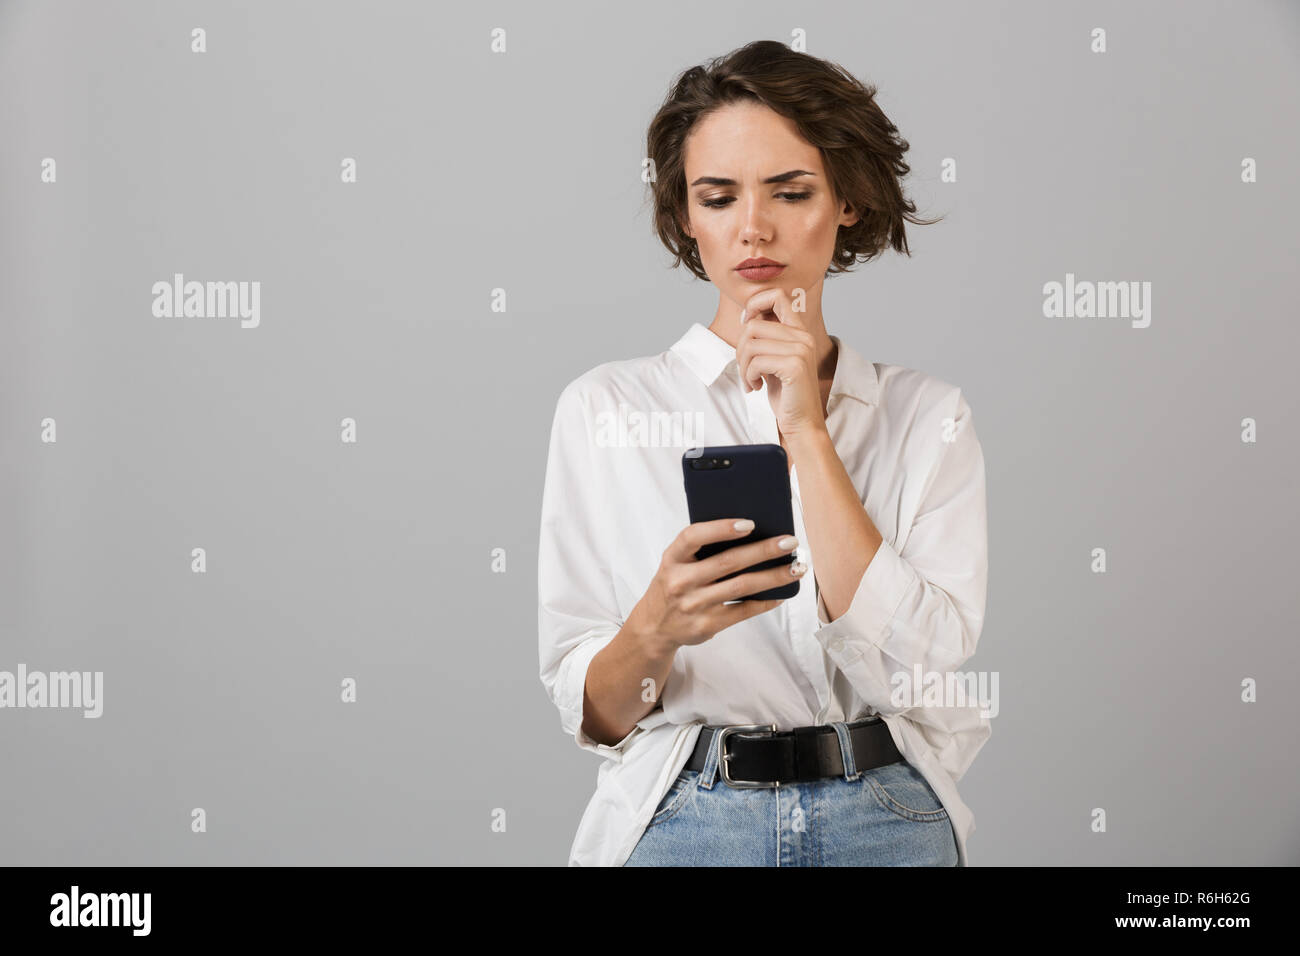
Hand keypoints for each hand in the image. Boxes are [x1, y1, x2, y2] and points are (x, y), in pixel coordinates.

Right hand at [626, 518, 806, 652]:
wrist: (654, 627)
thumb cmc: (673, 585)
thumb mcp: (676, 563)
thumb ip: (700, 549)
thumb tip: (750, 533)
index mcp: (672, 559)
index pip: (694, 537)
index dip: (721, 528)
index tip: (750, 524)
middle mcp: (681, 581)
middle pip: (728, 562)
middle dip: (764, 550)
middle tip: (790, 542)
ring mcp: (695, 605)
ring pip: (742, 586)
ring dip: (773, 576)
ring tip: (796, 567)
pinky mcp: (707, 625)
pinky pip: (744, 611)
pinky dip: (766, 601)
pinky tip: (782, 592)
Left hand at [737, 288, 827, 440]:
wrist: (802, 423)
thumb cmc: (786, 394)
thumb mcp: (774, 360)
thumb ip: (766, 339)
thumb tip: (747, 318)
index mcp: (799, 332)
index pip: (777, 296)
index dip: (755, 304)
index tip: (746, 325)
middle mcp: (803, 337)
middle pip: (754, 326)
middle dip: (741, 350)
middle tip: (746, 370)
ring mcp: (801, 349)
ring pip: (751, 344)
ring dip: (743, 366)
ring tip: (751, 380)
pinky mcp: (794, 365)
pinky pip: (756, 361)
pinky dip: (749, 376)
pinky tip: (756, 387)